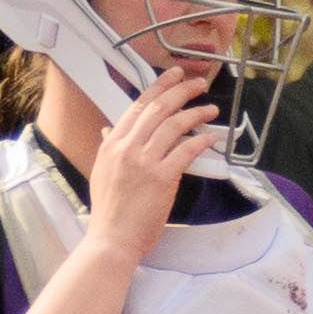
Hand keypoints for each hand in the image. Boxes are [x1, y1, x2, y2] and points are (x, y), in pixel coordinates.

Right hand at [86, 65, 220, 260]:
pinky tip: (211, 136)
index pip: (138, 106)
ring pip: (172, 125)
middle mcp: (127, 146)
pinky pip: (185, 151)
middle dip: (181, 91)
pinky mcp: (161, 178)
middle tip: (198, 82)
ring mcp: (144, 161)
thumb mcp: (102, 171)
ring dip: (195, 113)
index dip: (159, 87)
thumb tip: (109, 129)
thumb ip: (108, 147)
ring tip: (211, 108)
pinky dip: (199, 140)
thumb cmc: (110, 210)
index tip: (174, 76)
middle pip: (158, 108)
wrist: (112, 237)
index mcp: (113, 143)